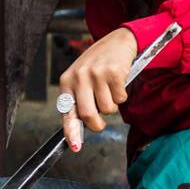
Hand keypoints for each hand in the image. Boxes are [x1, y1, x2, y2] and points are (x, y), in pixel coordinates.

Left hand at [58, 27, 137, 149]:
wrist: (117, 41)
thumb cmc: (98, 65)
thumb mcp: (82, 79)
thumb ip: (79, 100)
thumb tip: (80, 128)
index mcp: (67, 81)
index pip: (67, 111)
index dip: (72, 131)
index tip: (75, 147)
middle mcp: (79, 77)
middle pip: (88, 115)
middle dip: (97, 125)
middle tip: (101, 124)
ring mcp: (97, 74)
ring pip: (107, 109)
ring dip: (112, 105)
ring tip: (109, 90)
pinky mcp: (114, 73)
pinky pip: (120, 99)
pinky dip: (122, 95)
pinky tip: (118, 81)